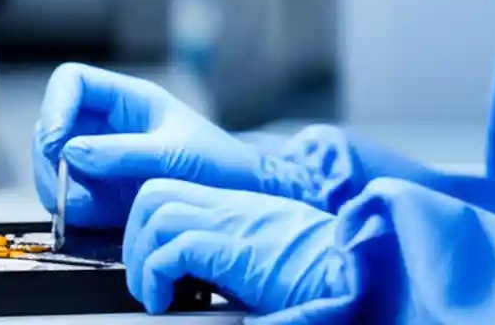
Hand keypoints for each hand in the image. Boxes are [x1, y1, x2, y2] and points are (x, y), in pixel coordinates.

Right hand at [34, 63, 303, 228]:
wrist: (244, 202)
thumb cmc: (221, 166)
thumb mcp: (173, 155)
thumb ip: (121, 153)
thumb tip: (71, 152)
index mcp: (127, 100)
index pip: (71, 83)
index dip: (55, 106)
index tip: (54, 141)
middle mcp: (109, 127)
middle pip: (53, 127)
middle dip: (48, 159)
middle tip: (58, 188)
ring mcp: (104, 160)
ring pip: (55, 166)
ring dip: (58, 188)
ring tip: (79, 209)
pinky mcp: (106, 193)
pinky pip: (72, 197)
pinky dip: (73, 211)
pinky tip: (94, 218)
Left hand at [124, 179, 355, 316]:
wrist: (360, 279)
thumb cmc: (322, 278)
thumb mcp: (264, 264)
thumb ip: (228, 265)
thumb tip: (190, 289)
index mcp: (239, 208)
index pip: (175, 191)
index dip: (148, 223)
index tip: (147, 261)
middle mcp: (233, 207)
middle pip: (155, 192)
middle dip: (134, 235)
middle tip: (143, 278)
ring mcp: (235, 223)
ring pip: (157, 212)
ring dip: (141, 257)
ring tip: (150, 294)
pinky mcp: (238, 250)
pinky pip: (175, 250)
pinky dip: (157, 276)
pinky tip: (163, 304)